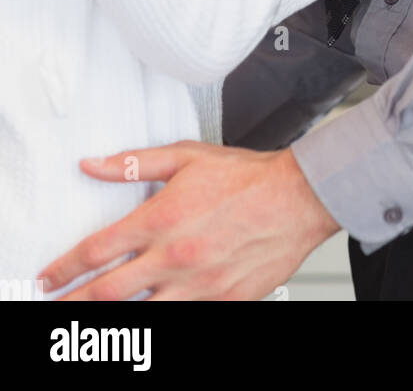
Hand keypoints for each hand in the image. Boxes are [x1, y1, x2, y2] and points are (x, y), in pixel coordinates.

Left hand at [36, 142, 338, 301]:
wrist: (298, 199)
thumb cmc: (248, 178)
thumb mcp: (187, 157)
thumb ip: (135, 163)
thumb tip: (94, 165)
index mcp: (161, 220)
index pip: (97, 251)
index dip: (65, 267)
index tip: (49, 276)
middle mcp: (174, 257)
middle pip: (107, 293)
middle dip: (74, 303)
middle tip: (56, 306)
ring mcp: (197, 286)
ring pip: (140, 314)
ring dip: (111, 318)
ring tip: (91, 320)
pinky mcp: (221, 302)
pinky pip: (181, 318)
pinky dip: (161, 317)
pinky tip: (152, 313)